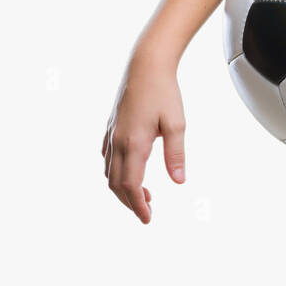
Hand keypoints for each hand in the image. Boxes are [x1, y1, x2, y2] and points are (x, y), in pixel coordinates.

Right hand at [101, 50, 186, 223]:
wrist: (145, 67)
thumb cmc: (164, 93)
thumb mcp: (177, 124)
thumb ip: (176, 154)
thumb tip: (179, 181)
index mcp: (134, 144)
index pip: (131, 186)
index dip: (138, 206)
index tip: (148, 219)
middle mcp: (118, 142)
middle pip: (116, 185)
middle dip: (130, 203)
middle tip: (147, 213)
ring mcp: (111, 135)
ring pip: (109, 173)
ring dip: (123, 189)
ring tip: (144, 195)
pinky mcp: (111, 128)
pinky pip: (106, 158)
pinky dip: (115, 173)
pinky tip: (129, 172)